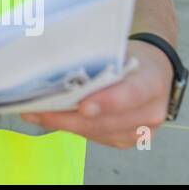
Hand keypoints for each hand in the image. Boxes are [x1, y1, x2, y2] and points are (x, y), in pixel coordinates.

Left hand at [19, 41, 174, 147]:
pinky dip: (71, 128)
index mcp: (152, 82)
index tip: (83, 107)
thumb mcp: (119, 49)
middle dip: (69, 117)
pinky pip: (95, 138)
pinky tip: (49, 119)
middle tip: (39, 110)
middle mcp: (151, 112)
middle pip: (107, 121)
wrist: (154, 72)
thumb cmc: (131, 57)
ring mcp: (140, 131)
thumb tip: (57, 62)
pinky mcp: (126, 140)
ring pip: (97, 133)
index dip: (108, 102)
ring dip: (63, 124)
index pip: (132, 94)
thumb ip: (97, 59)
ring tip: (34, 113)